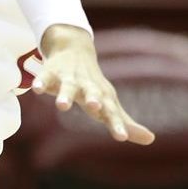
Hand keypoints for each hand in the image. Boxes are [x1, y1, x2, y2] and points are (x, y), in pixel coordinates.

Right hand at [30, 25, 154, 144]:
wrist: (74, 49)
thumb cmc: (94, 84)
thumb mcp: (109, 103)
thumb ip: (126, 123)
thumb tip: (151, 140)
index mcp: (102, 97)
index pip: (111, 112)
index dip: (117, 124)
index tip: (122, 137)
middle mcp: (87, 87)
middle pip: (92, 94)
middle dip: (93, 100)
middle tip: (95, 108)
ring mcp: (69, 79)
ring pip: (68, 87)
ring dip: (65, 95)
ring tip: (62, 106)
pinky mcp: (51, 74)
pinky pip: (45, 78)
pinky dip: (41, 82)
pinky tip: (36, 89)